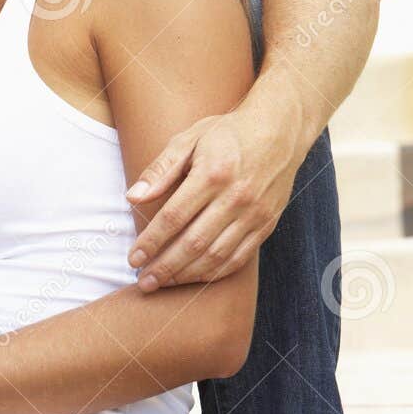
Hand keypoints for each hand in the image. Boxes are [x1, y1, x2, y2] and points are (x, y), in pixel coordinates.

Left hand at [124, 108, 300, 287]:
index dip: (151, 242)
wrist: (280, 130)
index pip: (174, 217)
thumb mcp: (189, 139)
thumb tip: (132, 197)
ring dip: (186, 275)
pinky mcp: (266, 224)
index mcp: (212, 174)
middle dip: (165, 267)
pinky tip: (193, 277)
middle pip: (194, 243)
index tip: (133, 259)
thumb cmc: (227, 134)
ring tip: (163, 283)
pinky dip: (214, 273)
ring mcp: (254, 214)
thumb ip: (160, 169)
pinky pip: (238, 258)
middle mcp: (236, 198)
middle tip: (144, 282)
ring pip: (216, 257)